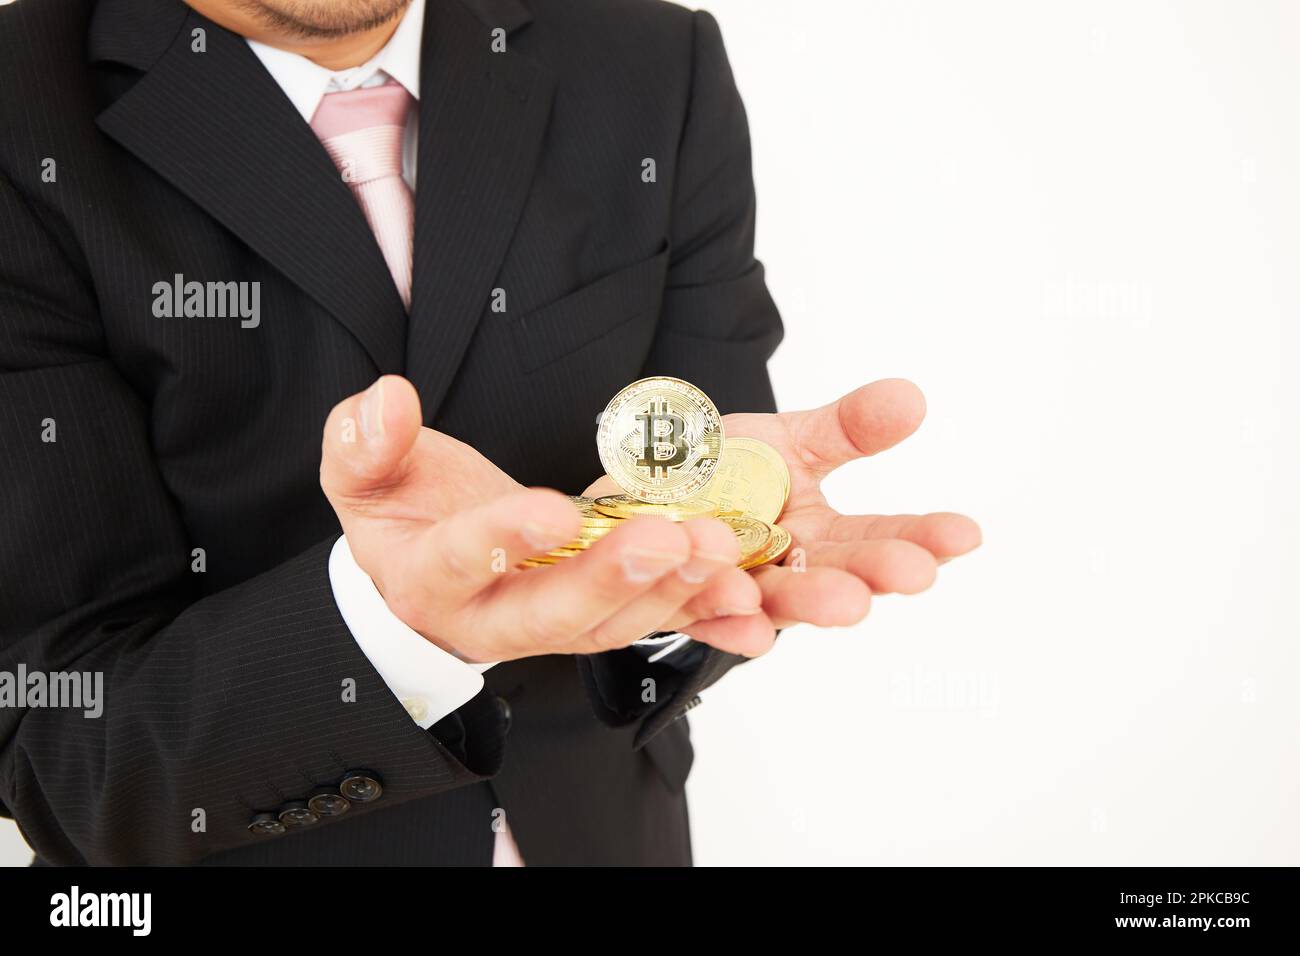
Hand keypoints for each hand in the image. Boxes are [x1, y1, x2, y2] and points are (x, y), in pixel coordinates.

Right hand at [320, 376, 767, 661]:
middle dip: (613, 578)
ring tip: (724, 550)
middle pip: (554, 612)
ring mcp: (556, 625)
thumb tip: (387, 402)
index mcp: (429, 581)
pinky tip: (752, 599)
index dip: (503, 539)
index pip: (458, 562)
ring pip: (616, 623)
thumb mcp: (361, 471)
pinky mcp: (603, 617)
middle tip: (669, 539)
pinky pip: (656, 623)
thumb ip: (364, 442)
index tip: (554, 510)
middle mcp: (495, 619)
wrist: (431, 560)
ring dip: (673, 591)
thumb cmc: (400, 509)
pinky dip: (704, 614)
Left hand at [585, 379, 981, 654]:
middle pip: (835, 576)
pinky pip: (702, 617)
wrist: (638, 489)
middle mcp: (784, 572)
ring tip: (846, 604)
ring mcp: (735, 591)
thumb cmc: (723, 471)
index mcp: (819, 535)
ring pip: (776, 603)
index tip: (965, 533)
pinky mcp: (678, 602)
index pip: (879, 539)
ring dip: (811, 603)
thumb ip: (847, 429)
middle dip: (873, 574)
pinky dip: (726, 623)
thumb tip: (913, 398)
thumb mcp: (788, 439)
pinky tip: (752, 628)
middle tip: (914, 573)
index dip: (922, 538)